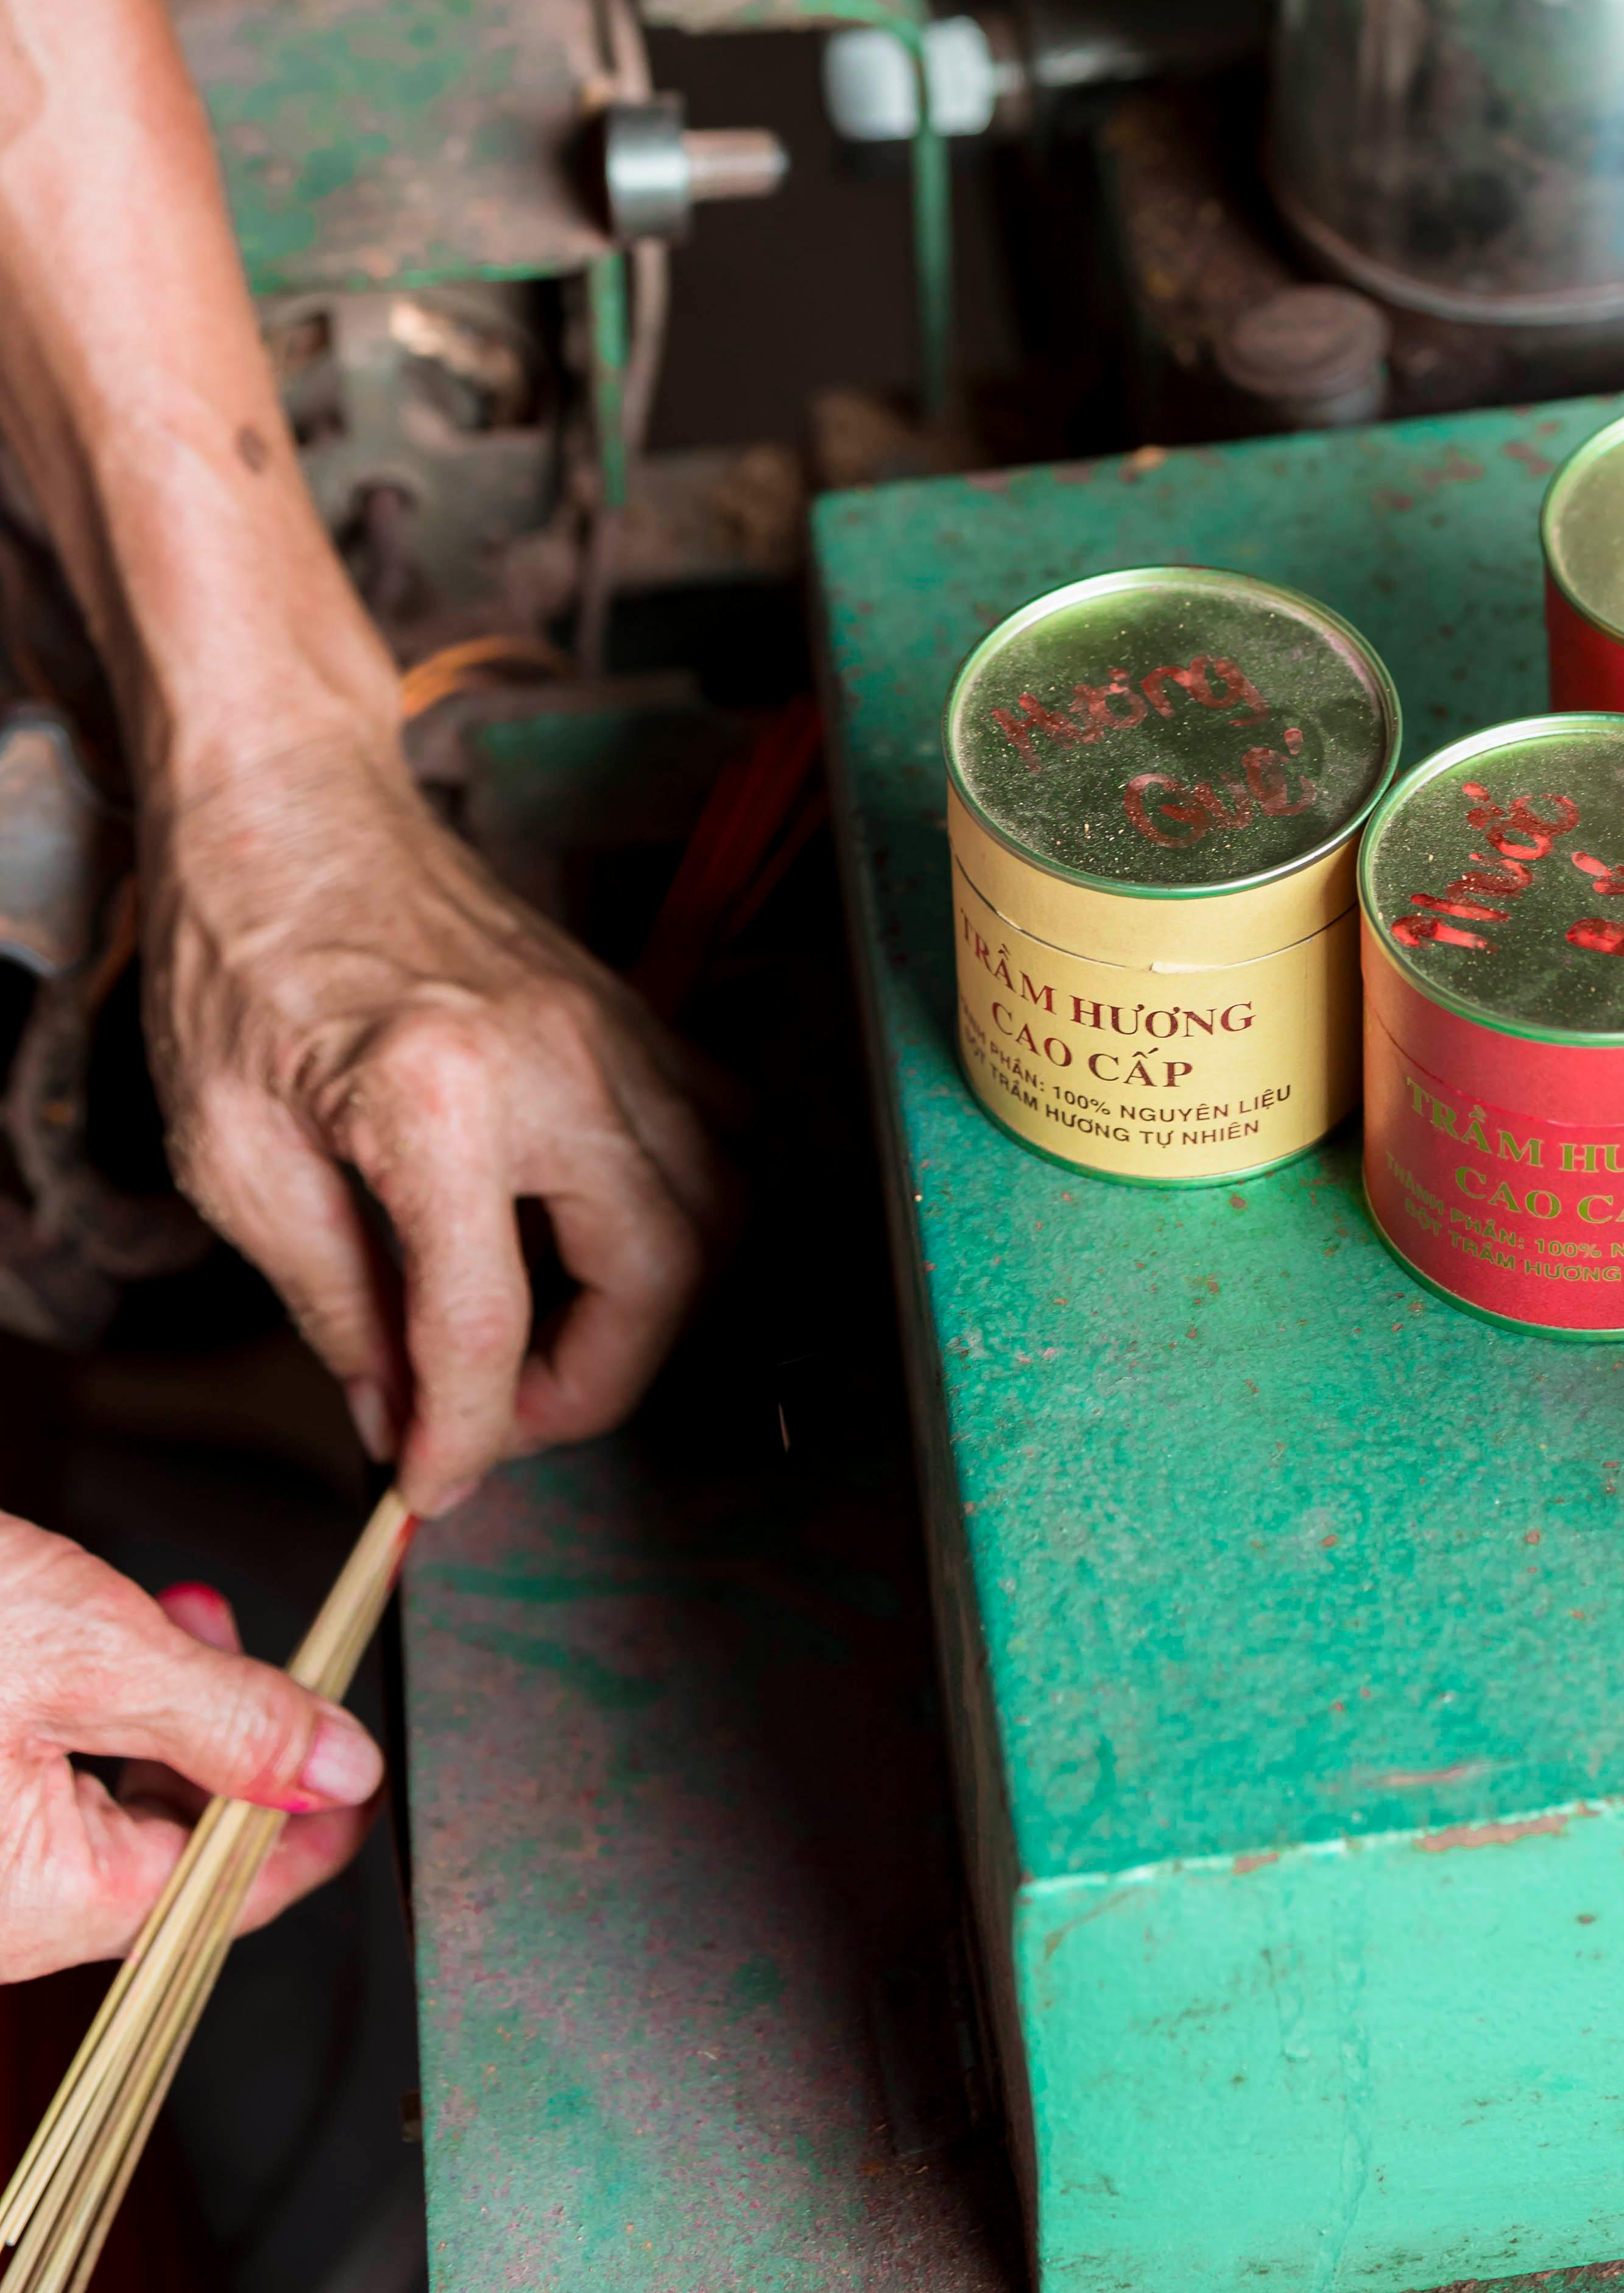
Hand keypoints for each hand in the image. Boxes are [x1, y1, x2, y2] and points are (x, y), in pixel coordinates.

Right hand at [0, 1526, 379, 1981]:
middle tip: (231, 1630)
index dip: (306, 1828)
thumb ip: (225, 1719)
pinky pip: (41, 1799)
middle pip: (168, 1853)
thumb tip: (343, 1772)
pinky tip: (85, 1643)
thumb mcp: (86, 1651)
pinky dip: (90, 1722)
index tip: (359, 1759)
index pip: (222, 1899)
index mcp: (41, 1906)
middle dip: (224, 1740)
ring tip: (166, 1618)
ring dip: (162, 1718)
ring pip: (108, 1814)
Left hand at [143, 728, 729, 1516]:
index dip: (466, 1436)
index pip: (484, 1326)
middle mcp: (556, 1064)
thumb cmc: (240, 959)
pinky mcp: (635, 1012)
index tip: (434, 1485)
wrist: (288, 807)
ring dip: (653, 1305)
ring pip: (718, 1209)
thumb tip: (399, 1414)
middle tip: (505, 1413)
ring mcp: (615, 1030)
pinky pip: (721, 1131)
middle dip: (594, 1383)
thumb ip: (332, 1300)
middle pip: (659, 1275)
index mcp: (434, 1102)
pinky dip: (688, 1209)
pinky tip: (600, 1232)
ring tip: (553, 1336)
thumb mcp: (233, 1157)